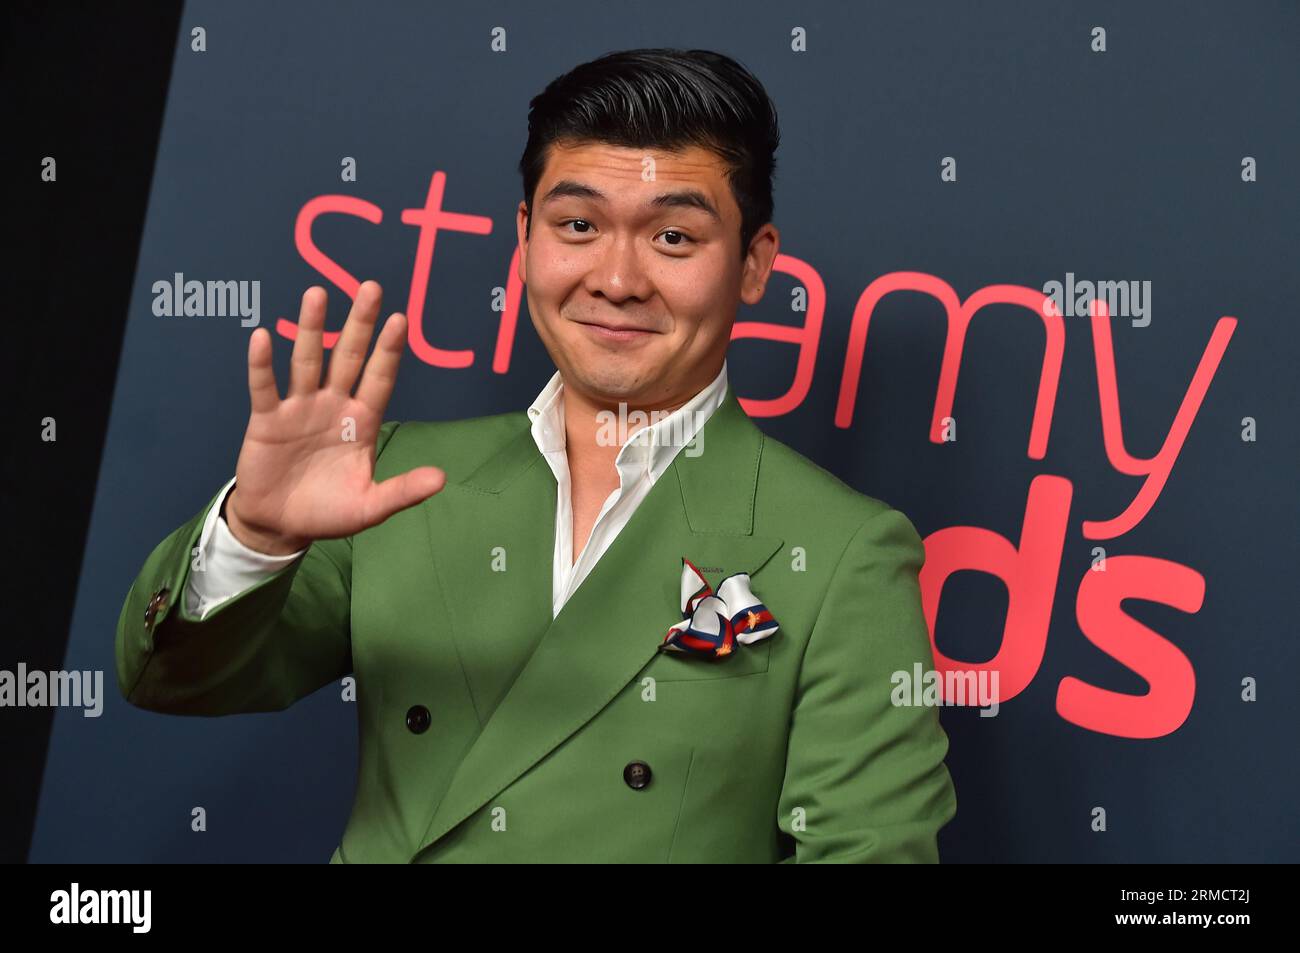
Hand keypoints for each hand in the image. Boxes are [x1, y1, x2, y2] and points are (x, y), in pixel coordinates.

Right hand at [224, 281, 445, 554]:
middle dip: (359, 325)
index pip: (379, 379)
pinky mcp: (268, 419)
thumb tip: (442, 479)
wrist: (281, 525)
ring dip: (312, 329)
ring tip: (317, 294)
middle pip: (348, 357)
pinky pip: (265, 387)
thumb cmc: (329, 512)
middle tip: (370, 288)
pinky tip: (263, 338)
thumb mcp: (370, 506)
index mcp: (362, 421)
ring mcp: (300, 408)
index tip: (401, 320)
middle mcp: (333, 406)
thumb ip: (403, 491)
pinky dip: (263, 365)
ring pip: (307, 361)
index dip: (389, 351)